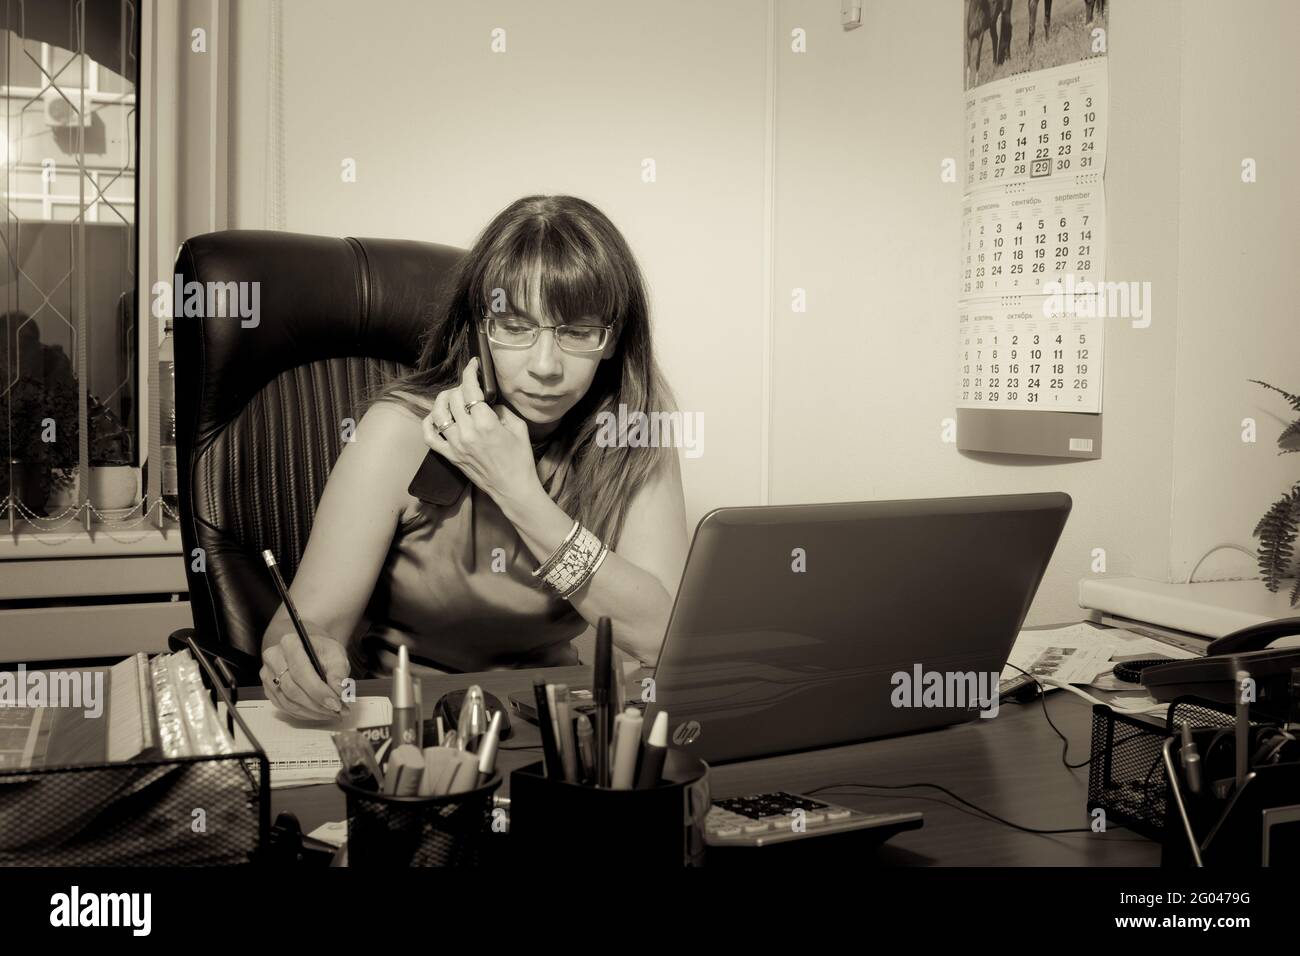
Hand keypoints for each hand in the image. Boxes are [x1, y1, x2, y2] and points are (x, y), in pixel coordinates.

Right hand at [261, 623, 349, 721]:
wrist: (311, 650)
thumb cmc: (323, 651)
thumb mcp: (336, 654)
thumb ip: (339, 672)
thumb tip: (340, 692)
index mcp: (289, 643)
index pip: (301, 672)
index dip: (319, 691)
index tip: (336, 704)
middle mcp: (273, 658)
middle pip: (292, 689)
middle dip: (317, 705)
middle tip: (337, 712)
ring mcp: (268, 676)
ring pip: (288, 702)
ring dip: (312, 712)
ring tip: (332, 713)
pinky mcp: (269, 690)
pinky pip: (285, 708)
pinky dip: (304, 714)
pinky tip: (319, 713)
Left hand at [421, 357, 542, 505]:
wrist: (513, 489)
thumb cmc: (520, 459)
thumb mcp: (519, 428)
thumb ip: (502, 410)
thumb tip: (488, 401)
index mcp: (486, 424)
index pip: (470, 389)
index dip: (470, 372)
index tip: (473, 365)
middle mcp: (467, 433)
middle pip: (454, 398)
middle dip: (461, 387)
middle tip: (470, 388)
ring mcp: (455, 445)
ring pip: (438, 413)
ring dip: (444, 400)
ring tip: (453, 397)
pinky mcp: (450, 456)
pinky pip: (429, 436)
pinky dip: (429, 422)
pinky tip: (437, 416)